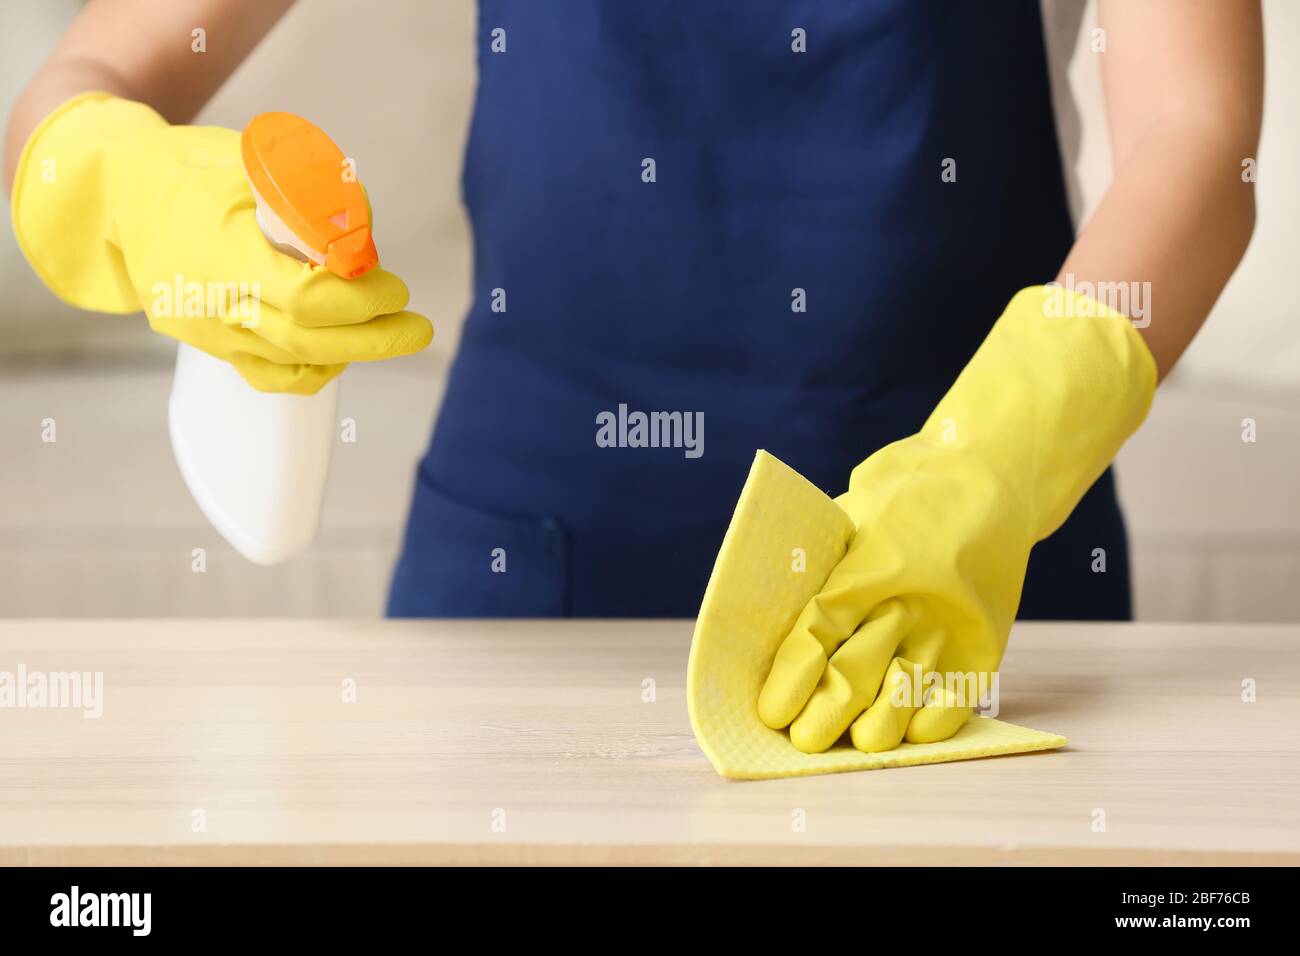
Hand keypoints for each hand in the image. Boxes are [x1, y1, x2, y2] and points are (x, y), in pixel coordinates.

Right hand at [12, 93, 430, 393]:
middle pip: (307, 340)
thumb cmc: (189, 168)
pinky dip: (312, 371)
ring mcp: (206, 329)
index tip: (395, 287)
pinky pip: (268, 376)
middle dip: (372, 338)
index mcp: (218, 251)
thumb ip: (309, 200)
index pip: (305, 297)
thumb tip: (362, 241)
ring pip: (291, 364)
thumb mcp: (252, 163)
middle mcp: (209, 300)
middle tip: (416, 327)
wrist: (116, 192)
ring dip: (350, 353)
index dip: (359, 298)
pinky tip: (343, 351)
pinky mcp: (208, 344)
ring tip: (388, 333)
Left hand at [758, 285, 1157, 752]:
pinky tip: (909, 731)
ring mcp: (952, 622)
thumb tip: (779, 621)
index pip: (816, 633)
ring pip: (906, 695)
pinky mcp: (988, 640)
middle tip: (804, 739)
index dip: (791, 678)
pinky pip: (958, 697)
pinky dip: (930, 721)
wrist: (994, 471)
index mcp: (868, 562)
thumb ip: (827, 563)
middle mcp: (910, 598)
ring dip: (875, 728)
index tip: (771, 709)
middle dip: (824, 716)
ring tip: (855, 742)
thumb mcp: (854, 510)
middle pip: (855, 674)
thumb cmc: (908, 489)